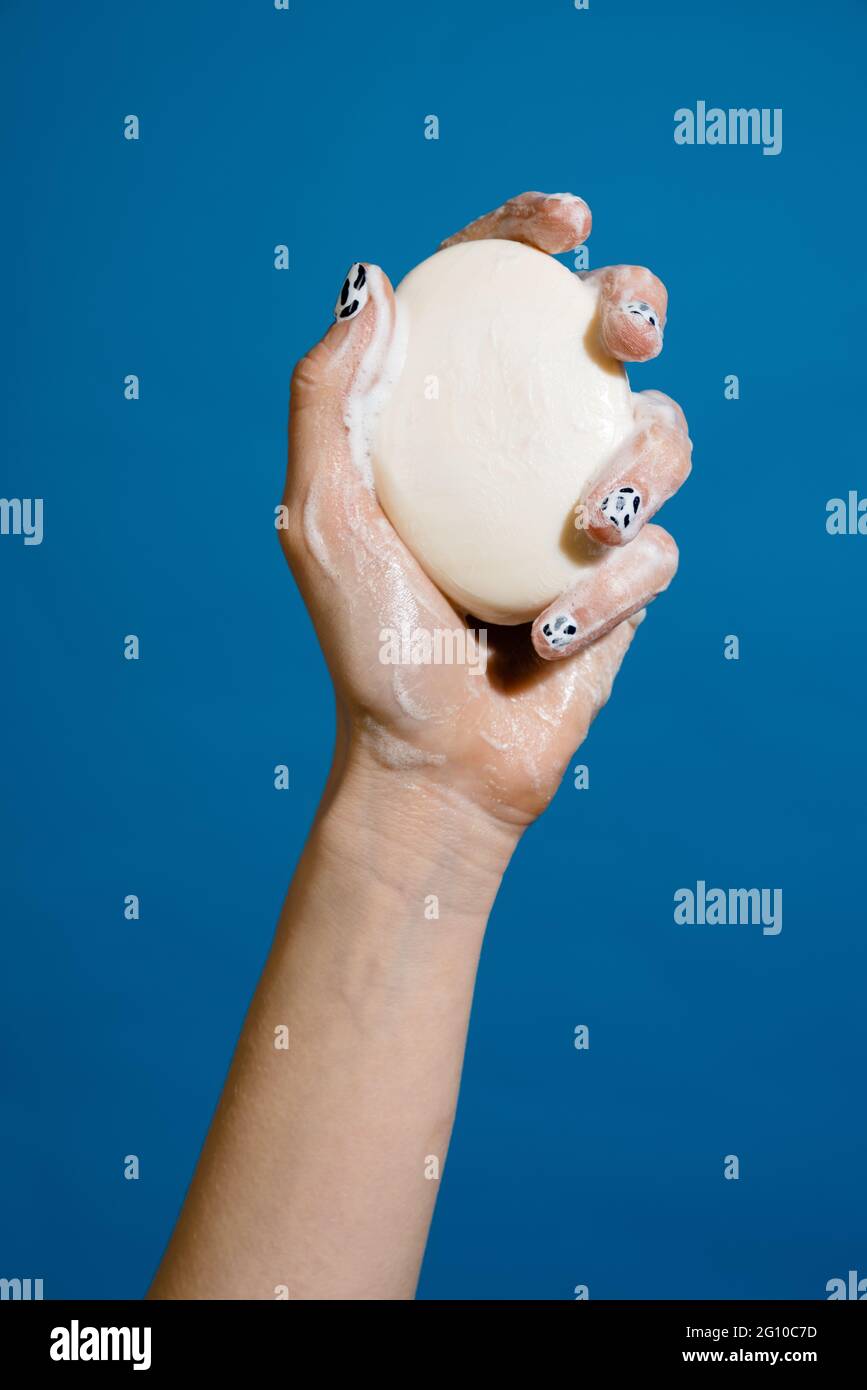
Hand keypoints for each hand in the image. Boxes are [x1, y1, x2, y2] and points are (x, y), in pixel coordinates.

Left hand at [280, 192, 691, 829]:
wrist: (430, 758)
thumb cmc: (368, 642)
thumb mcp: (320, 518)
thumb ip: (327, 399)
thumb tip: (373, 279)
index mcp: (453, 424)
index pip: (496, 303)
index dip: (531, 239)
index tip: (566, 225)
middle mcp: (522, 454)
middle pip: (606, 344)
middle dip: (637, 307)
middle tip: (627, 331)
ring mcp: (580, 513)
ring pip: (659, 438)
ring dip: (639, 466)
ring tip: (588, 525)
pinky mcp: (627, 580)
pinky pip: (656, 552)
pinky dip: (612, 586)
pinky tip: (553, 632)